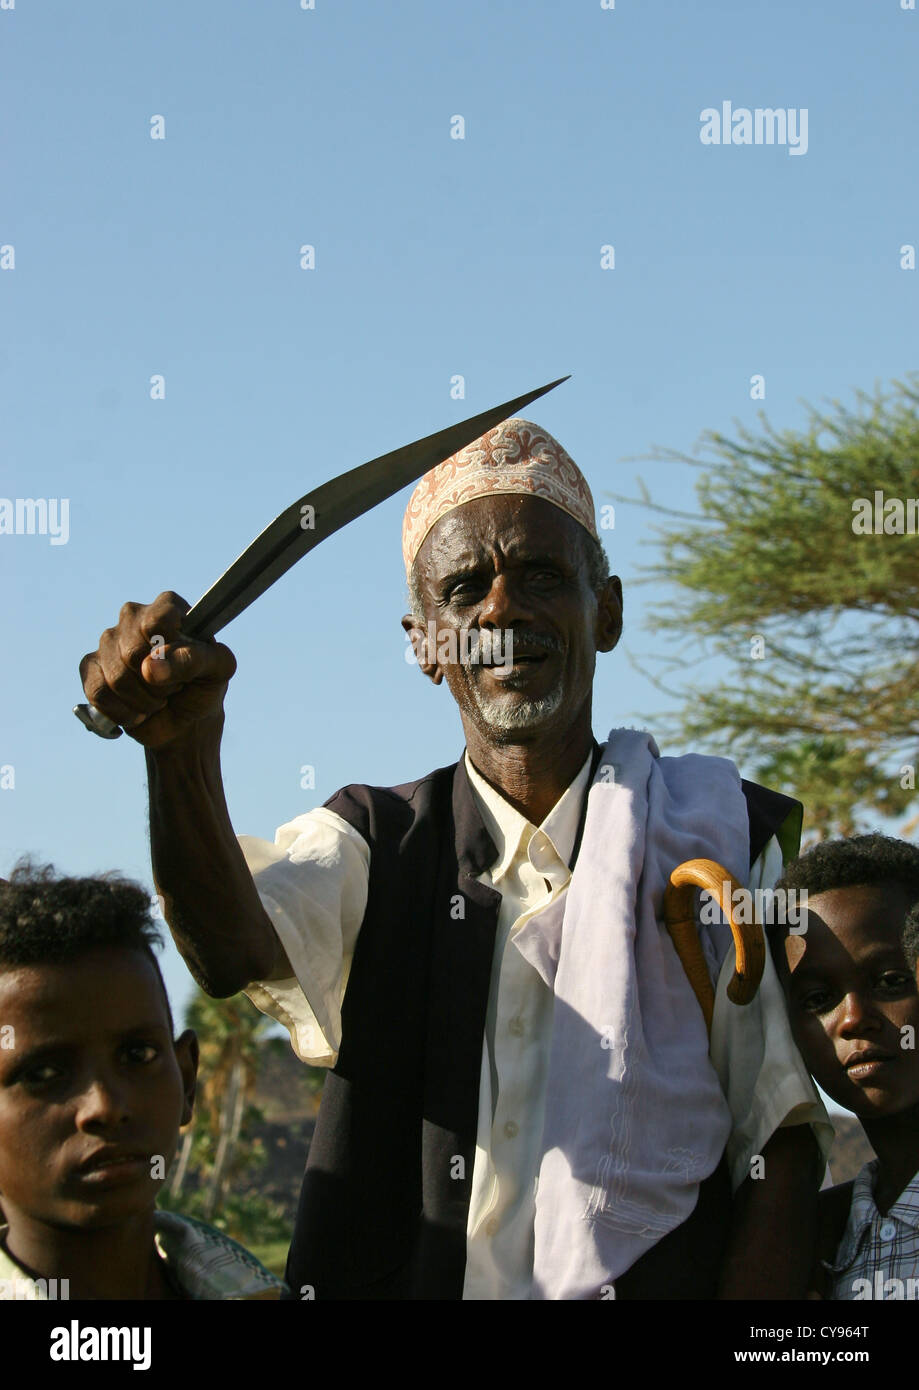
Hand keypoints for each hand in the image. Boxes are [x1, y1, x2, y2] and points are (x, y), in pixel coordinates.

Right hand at [79, 592, 236, 748]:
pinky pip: (98, 692)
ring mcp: (108, 640)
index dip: (168, 650)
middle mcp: (133, 617)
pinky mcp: (90, 666)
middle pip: (132, 652)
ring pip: (116, 677)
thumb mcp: (218, 671)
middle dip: (158, 684)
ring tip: (157, 701)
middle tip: (172, 688)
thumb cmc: (203, 687)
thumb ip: (195, 660)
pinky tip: (136, 711)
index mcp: (168, 607)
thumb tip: (150, 667)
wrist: (182, 720)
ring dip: (143, 702)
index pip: (158, 619)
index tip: (184, 667)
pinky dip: (123, 712)